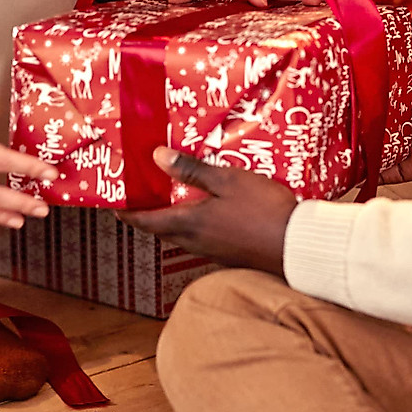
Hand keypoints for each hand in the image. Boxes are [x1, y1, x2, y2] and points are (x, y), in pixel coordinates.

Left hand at [119, 147, 296, 273]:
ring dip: (169, 220)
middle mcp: (196, 241)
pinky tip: (204, 212)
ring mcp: (213, 251)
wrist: (298, 245)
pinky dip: (191, 226)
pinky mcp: (230, 255)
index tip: (114, 205)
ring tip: (168, 201)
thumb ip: (192, 170)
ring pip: (180, 236)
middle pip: (161, 230)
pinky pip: (200, 239)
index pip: (147, 221)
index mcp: (190, 223)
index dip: (128, 213)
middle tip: (138, 197)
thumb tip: (157, 157)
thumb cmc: (263, 210)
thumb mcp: (227, 180)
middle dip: (146, 215)